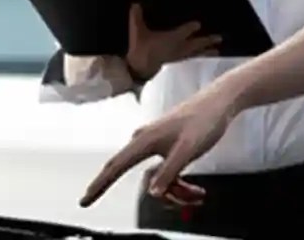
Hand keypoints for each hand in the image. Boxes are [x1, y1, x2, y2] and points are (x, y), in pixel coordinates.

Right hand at [80, 83, 239, 207]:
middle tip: (188, 200)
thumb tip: (153, 193)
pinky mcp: (167, 147)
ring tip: (197, 194)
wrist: (219, 102)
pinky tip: (194, 189)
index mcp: (145, 140)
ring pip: (157, 180)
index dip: (98, 185)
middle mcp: (145, 141)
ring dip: (176, 191)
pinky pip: (165, 173)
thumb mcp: (188, 149)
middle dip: (165, 195)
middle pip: (143, 180)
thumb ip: (169, 171)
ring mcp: (156, 144)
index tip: (84, 200)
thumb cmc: (204, 120)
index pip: (115, 166)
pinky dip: (178, 183)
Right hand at [125, 3, 220, 80]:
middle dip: (207, 40)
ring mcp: (179, 58)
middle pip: (196, 43)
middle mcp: (179, 48)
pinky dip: (198, 59)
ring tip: (217, 51)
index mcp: (172, 38)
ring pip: (196, 54)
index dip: (192, 27)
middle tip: (219, 38)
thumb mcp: (137, 31)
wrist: (138, 70)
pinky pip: (191, 61)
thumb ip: (136, 17)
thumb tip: (135, 3)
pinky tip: (203, 60)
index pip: (185, 31)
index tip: (199, 24)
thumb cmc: (140, 49)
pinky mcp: (176, 65)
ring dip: (206, 52)